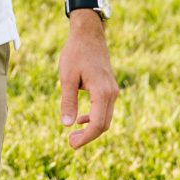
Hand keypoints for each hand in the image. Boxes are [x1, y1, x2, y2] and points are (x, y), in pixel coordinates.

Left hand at [58, 16, 118, 148]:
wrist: (88, 35)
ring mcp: (112, 91)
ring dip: (91, 128)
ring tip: (73, 134)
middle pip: (103, 125)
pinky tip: (80, 119)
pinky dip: (94, 118)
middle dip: (88, 136)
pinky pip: (105, 109)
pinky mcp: (109, 88)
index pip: (97, 124)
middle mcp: (111, 94)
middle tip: (70, 142)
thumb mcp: (67, 77)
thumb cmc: (75, 53)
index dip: (85, 138)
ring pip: (105, 118)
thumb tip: (67, 124)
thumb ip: (68, 101)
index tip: (71, 144)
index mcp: (102, 92)